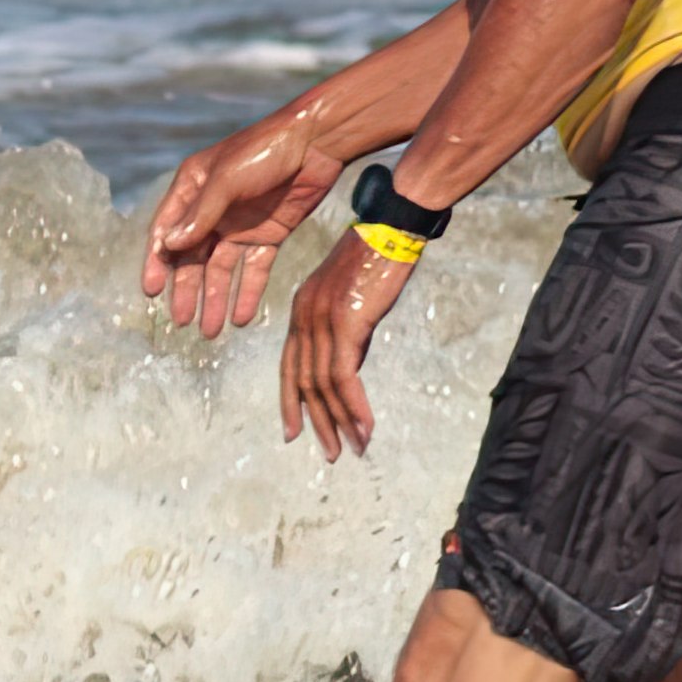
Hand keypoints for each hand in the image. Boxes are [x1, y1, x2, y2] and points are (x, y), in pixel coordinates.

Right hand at [142, 112, 345, 330]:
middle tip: (182, 321)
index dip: (157, 262)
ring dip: (215, 298)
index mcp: (193, 189)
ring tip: (210, 330)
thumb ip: (201, 214)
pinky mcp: (269, 234)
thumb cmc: (265, 150)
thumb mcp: (228, 180)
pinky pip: (254, 269)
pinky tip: (241, 318)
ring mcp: (241, 224)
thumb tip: (168, 247)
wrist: (318, 141)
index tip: (151, 291)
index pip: (167, 231)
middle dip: (187, 289)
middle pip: (193, 257)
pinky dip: (247, 292)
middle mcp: (212, 209)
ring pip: (222, 269)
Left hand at [281, 227, 411, 460]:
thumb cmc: (378, 258)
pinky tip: (366, 428)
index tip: (295, 433)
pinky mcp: (344, 324)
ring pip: (324, 385)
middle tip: (331, 453)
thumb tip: (350, 370)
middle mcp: (304, 317)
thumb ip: (347, 334)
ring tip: (355, 449)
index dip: (291, 403)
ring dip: (340, 422)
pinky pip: (344, 376)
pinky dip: (354, 406)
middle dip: (317, 422)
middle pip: (303, 382)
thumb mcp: (353, 300)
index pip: (289, 366)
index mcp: (301, 311)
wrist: (392, 227)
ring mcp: (321, 320)